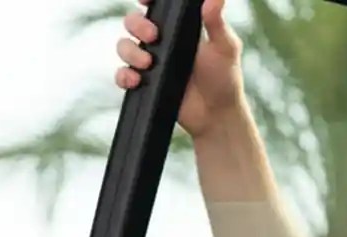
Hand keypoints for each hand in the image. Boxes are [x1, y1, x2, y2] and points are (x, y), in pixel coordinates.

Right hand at [114, 0, 245, 138]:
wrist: (216, 115)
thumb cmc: (225, 78)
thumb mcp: (224, 47)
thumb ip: (216, 22)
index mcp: (180, 27)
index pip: (157, 6)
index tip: (144, 0)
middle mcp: (162, 41)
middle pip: (133, 21)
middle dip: (136, 24)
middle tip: (153, 36)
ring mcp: (151, 62)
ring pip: (124, 46)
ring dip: (130, 51)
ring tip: (148, 63)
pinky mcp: (145, 83)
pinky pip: (122, 75)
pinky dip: (124, 76)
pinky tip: (137, 80)